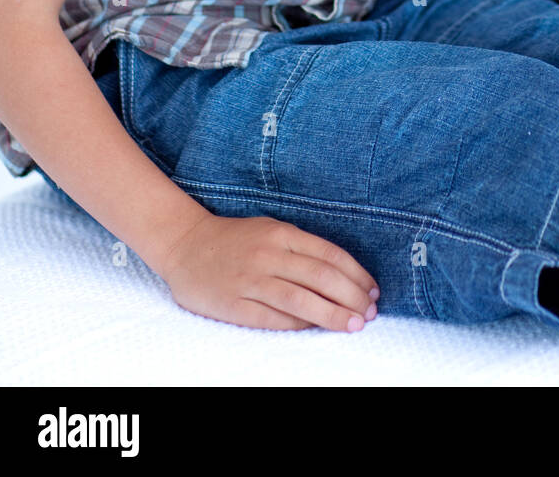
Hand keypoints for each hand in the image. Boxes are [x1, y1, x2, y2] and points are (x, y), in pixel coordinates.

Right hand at [160, 210, 379, 332]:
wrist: (185, 245)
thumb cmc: (235, 239)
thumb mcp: (271, 230)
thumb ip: (301, 249)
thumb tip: (341, 276)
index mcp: (282, 233)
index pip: (330, 255)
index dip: (356, 275)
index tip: (373, 291)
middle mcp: (269, 255)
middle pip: (321, 278)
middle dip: (352, 297)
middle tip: (370, 313)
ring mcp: (251, 280)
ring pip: (301, 301)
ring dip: (333, 315)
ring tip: (354, 325)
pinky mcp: (235, 305)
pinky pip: (274, 319)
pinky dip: (300, 326)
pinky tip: (316, 329)